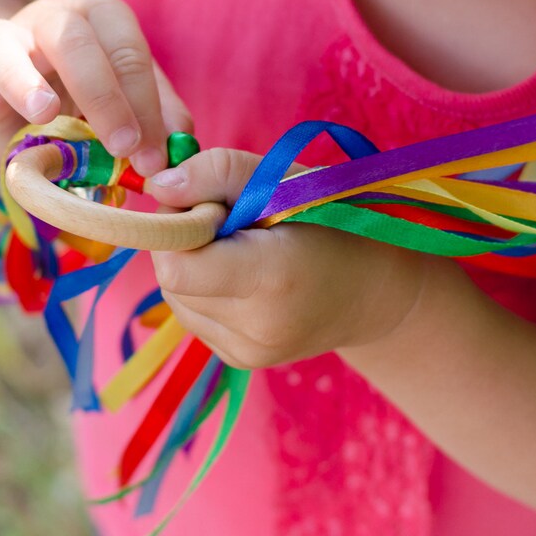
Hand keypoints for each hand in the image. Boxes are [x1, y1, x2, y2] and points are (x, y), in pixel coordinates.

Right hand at [0, 0, 189, 177]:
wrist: (40, 84)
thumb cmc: (97, 88)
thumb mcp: (133, 95)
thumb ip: (159, 112)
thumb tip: (182, 145)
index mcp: (99, 15)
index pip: (126, 50)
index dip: (145, 102)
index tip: (155, 153)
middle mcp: (48, 19)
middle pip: (72, 39)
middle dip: (103, 94)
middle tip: (123, 147)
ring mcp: (3, 45)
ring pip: (1, 44)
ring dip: (22, 79)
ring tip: (44, 114)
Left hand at [149, 148, 424, 367]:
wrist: (378, 289)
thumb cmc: (335, 218)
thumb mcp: (285, 180)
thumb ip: (218, 174)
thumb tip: (157, 187)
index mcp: (271, 280)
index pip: (175, 264)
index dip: (181, 224)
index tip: (214, 205)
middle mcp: (255, 329)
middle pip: (171, 278)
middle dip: (188, 241)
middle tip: (235, 221)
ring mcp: (247, 353)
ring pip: (176, 297)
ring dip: (195, 264)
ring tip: (245, 249)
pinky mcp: (240, 361)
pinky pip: (193, 315)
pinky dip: (206, 288)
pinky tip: (246, 276)